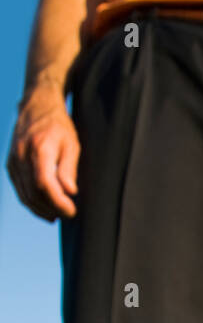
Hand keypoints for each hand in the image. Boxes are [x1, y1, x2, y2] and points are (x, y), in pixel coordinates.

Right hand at [7, 82, 79, 221]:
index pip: (44, 184)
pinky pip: (20, 189)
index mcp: (39, 149)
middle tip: (68, 214)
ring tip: (57, 215)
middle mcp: (22, 156)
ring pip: (25, 194)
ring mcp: (13, 161)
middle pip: (34, 193)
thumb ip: (69, 168)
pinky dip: (32, 202)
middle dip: (51, 208)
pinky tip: (44, 208)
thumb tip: (70, 192)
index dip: (57, 202)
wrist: (36, 107)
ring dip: (41, 210)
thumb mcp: (71, 144)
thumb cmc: (58, 126)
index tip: (71, 211)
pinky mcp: (10, 165)